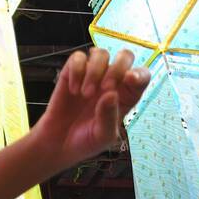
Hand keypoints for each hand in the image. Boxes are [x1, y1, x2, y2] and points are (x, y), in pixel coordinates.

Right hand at [32, 47, 149, 173]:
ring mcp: (92, 75)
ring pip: (100, 53)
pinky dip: (76, 71)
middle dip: (117, 68)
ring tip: (86, 94)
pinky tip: (73, 90)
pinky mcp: (72, 73)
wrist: (57, 145)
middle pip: (125, 56)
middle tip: (106, 87)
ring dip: (95, 71)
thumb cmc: (85, 141)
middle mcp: (111, 81)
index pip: (141, 76)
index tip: (129, 80)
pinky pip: (77, 58)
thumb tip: (111, 94)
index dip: (139, 74)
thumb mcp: (103, 137)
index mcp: (126, 96)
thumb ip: (109, 117)